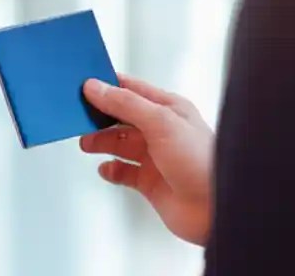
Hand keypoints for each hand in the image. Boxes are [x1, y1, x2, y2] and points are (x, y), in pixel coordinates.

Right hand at [81, 74, 213, 245]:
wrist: (216, 209)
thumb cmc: (202, 162)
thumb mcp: (160, 122)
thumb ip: (125, 104)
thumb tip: (97, 88)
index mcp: (169, 108)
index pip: (131, 89)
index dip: (107, 86)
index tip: (83, 85)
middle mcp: (161, 130)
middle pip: (121, 117)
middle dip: (99, 116)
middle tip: (78, 116)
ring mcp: (155, 157)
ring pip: (119, 143)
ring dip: (101, 142)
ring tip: (86, 143)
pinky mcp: (150, 182)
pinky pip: (123, 172)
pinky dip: (111, 169)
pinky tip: (105, 168)